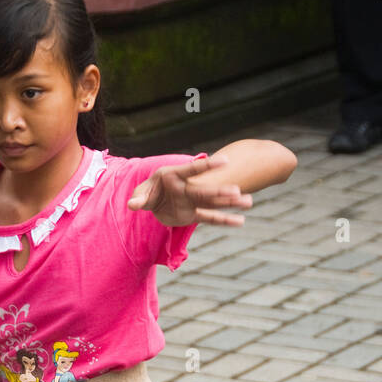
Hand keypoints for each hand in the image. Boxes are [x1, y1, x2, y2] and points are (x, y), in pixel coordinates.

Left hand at [127, 154, 252, 227]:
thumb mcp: (142, 193)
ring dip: (229, 203)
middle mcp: (187, 187)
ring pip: (212, 202)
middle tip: (237, 191)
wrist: (154, 200)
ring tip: (248, 202)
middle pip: (205, 190)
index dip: (207, 166)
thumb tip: (132, 204)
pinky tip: (240, 221)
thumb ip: (139, 198)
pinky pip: (210, 217)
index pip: (192, 170)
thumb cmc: (148, 191)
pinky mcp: (193, 214)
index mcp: (175, 176)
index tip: (225, 160)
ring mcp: (192, 201)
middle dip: (220, 191)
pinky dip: (224, 220)